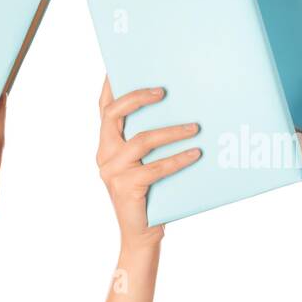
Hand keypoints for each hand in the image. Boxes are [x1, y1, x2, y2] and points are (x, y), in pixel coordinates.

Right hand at [96, 77, 200, 250]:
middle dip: (138, 98)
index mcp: (106, 144)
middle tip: (163, 91)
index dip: (111, 86)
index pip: (104, 108)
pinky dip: (178, 159)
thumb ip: (148, 141)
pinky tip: (197, 154)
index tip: (121, 65)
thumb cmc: (151, 194)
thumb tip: (180, 109)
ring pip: (141, 141)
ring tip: (196, 127)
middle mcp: (104, 154)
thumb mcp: (145, 163)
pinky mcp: (126, 188)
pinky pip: (155, 168)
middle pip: (114, 115)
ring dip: (171, 131)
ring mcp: (112, 172)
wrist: (142, 235)